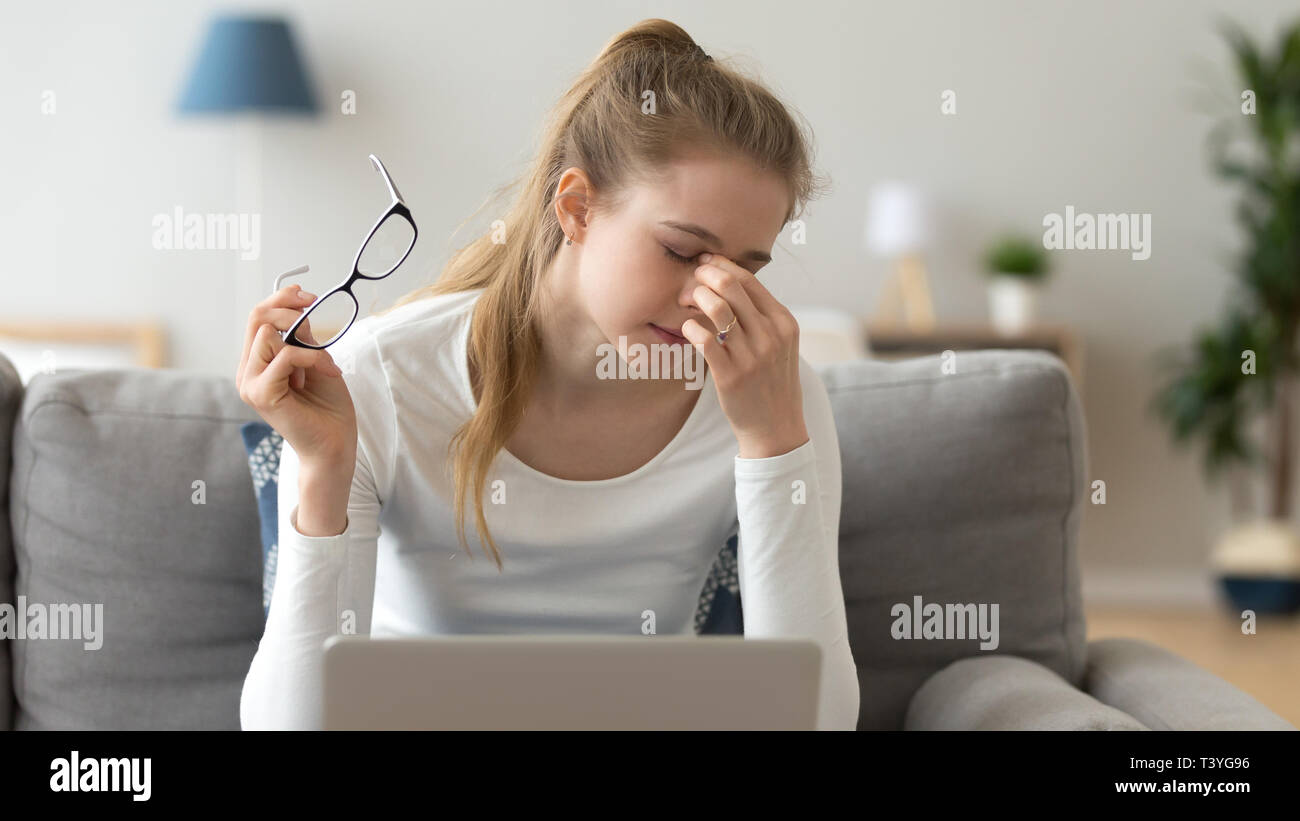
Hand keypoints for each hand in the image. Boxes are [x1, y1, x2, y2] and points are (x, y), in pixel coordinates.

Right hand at [236, 285, 357, 468]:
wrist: (334, 447)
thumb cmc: (328, 410)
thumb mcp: (318, 363)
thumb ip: (303, 339)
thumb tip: (298, 310)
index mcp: (258, 365)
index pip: (257, 319)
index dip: (280, 300)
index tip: (306, 295)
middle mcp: (248, 373)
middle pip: (256, 319)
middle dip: (288, 308)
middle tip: (314, 309)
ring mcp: (250, 384)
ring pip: (267, 335)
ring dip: (305, 341)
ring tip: (325, 364)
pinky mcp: (261, 395)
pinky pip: (284, 356)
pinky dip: (311, 358)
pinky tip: (328, 371)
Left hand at [679, 253, 808, 458]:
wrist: (776, 428)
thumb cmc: (772, 382)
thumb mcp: (781, 345)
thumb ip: (762, 317)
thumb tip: (731, 284)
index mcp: (784, 322)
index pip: (750, 280)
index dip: (722, 265)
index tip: (705, 261)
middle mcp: (770, 336)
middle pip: (731, 287)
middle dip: (705, 275)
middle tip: (691, 278)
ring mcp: (751, 356)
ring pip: (717, 309)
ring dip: (695, 297)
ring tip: (686, 302)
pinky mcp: (730, 376)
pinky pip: (703, 339)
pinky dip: (690, 327)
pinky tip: (687, 328)